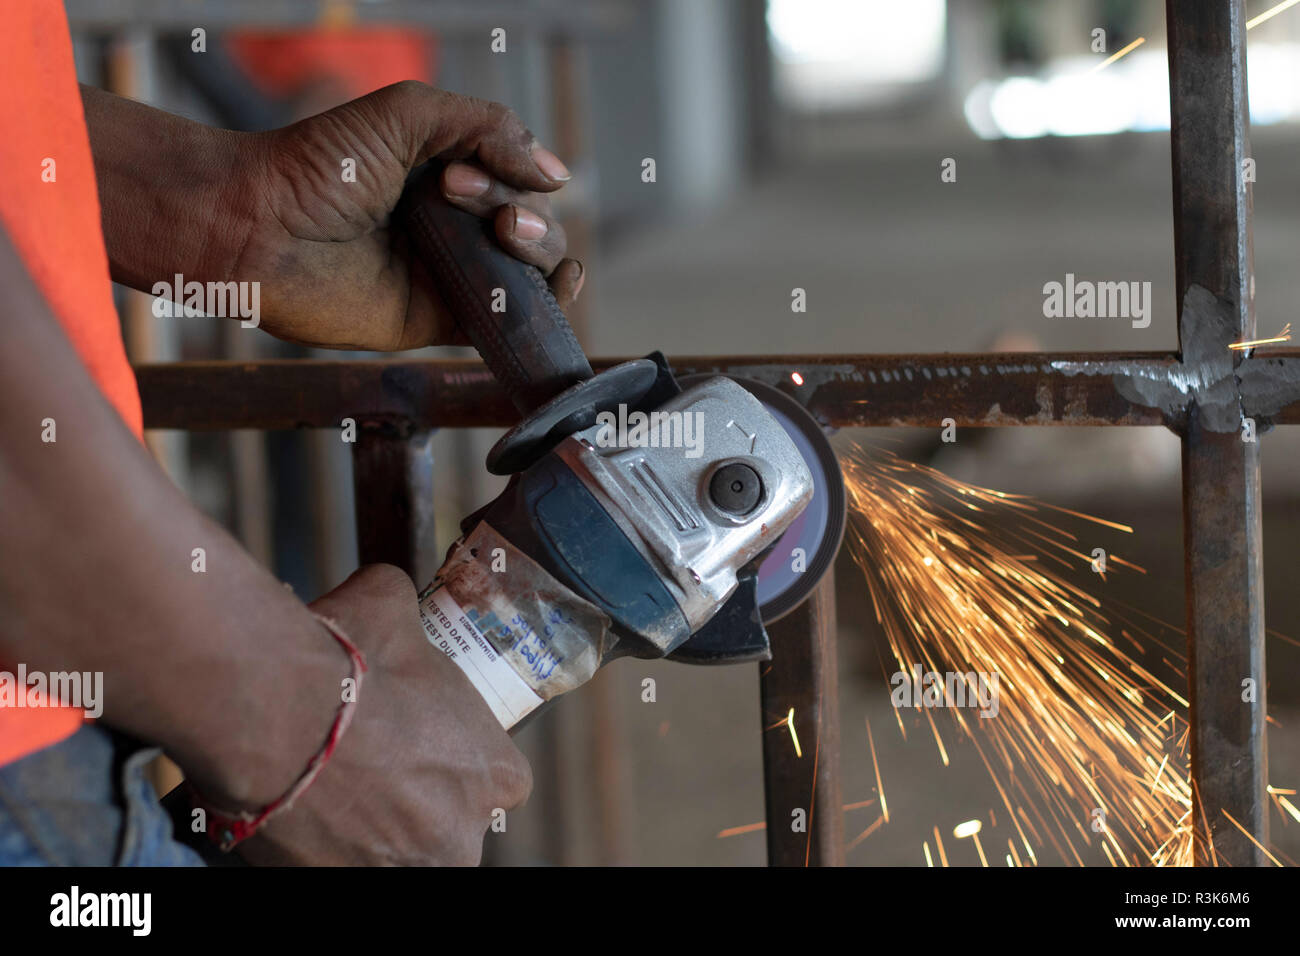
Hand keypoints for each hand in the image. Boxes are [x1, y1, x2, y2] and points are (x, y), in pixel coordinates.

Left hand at [234, 81, 584, 349]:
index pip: (517, 174)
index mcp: (445, 172)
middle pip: (532, 220)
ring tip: (507, 234)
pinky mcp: (441, 321)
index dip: (511, 172)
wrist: (259, 231)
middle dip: (523, 209)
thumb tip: (557, 173)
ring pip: (530, 267)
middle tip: (472, 206)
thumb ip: (485, 125)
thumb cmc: (317, 166)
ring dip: (541, 247)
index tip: (455, 174)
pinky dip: (548, 304)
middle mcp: (453, 224)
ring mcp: (449, 273)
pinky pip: (509, 318)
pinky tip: (563, 282)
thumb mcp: (406, 114)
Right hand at [238, 564, 531, 864]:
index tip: (428, 740)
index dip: (461, 758)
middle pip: (449, 824)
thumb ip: (406, 610)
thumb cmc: (347, 659)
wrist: (271, 711)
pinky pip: (337, 865)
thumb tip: (390, 592)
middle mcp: (461, 839)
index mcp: (496, 775)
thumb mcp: (389, 602)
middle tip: (372, 764)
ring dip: (371, 827)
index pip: (500, 779)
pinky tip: (299, 808)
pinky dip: (321, 846)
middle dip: (418, 800)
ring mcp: (401, 870)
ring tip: (331, 788)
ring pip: (396, 853)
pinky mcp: (336, 885)